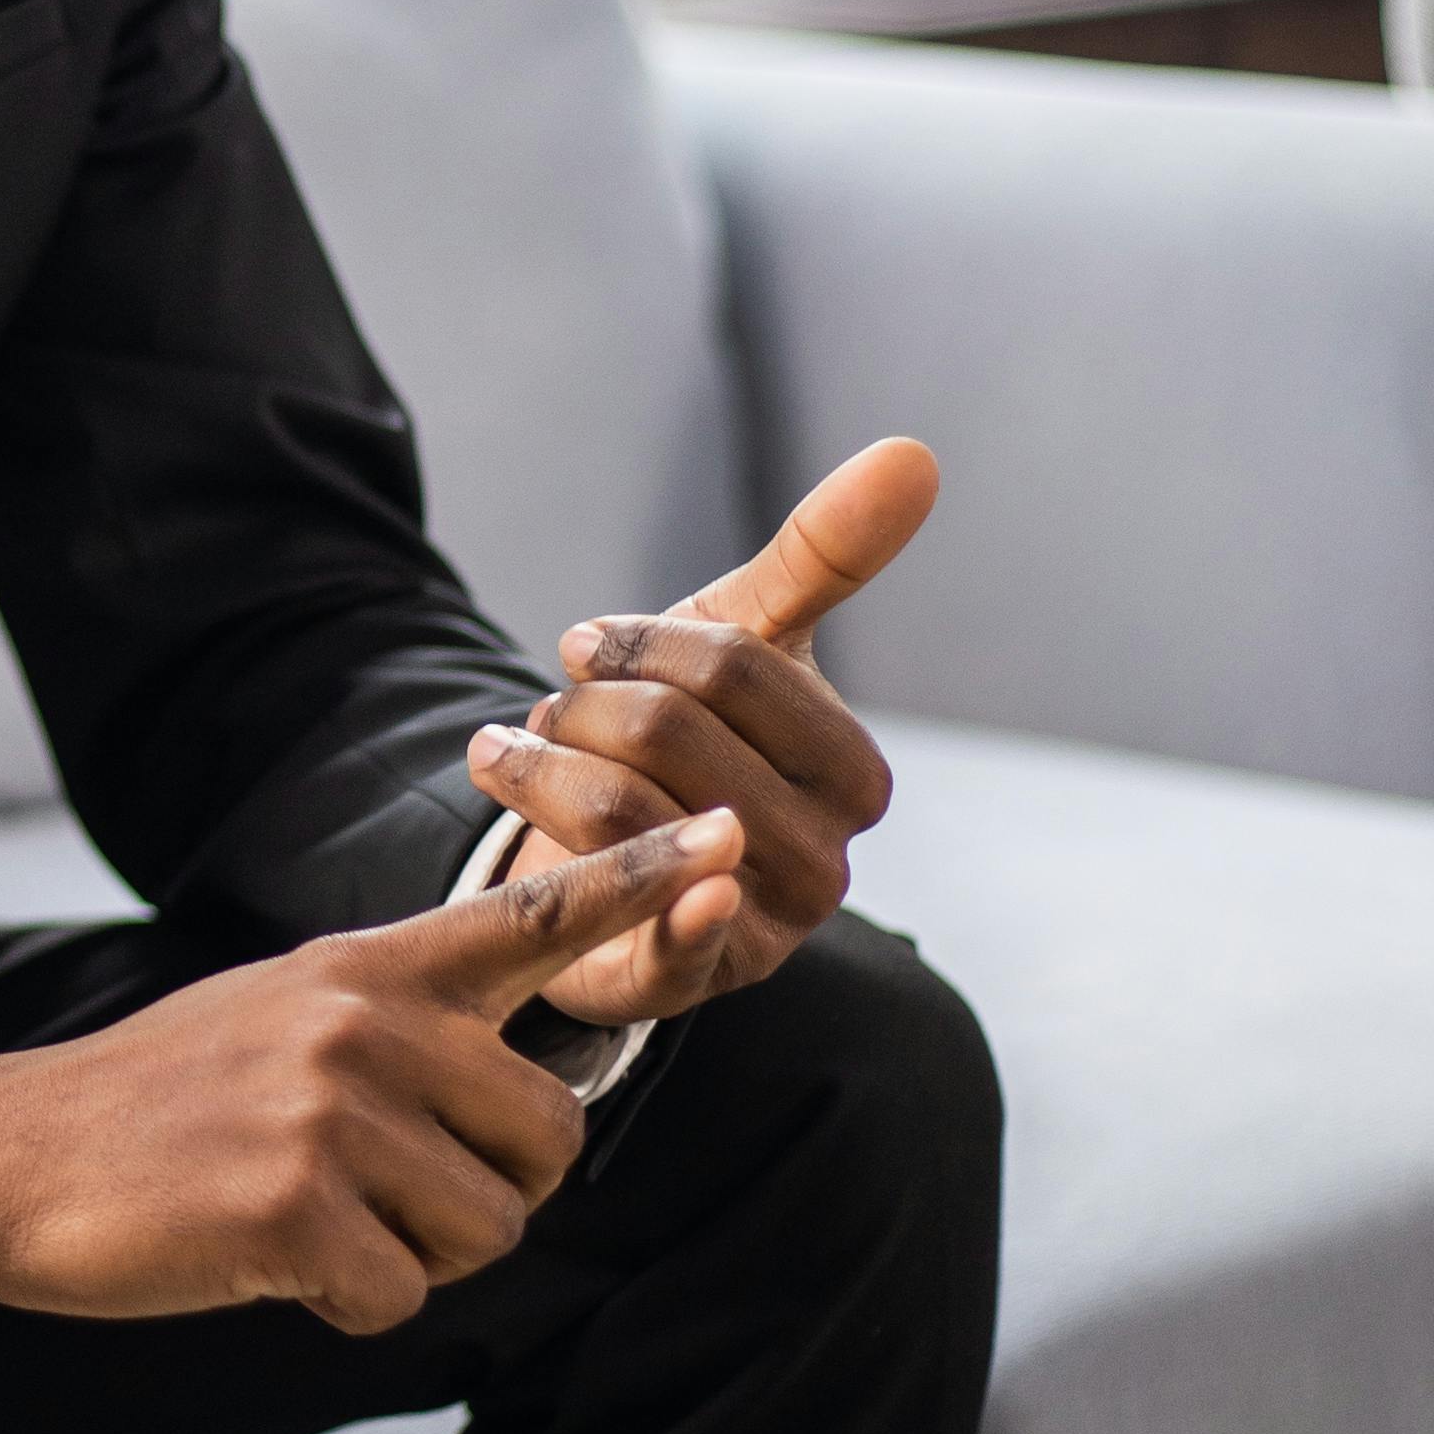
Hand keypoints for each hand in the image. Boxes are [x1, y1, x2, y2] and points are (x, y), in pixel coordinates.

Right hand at [0, 811, 748, 1337]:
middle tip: (384, 1199)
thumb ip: (401, 1027)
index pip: (529, 916)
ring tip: (310, 1224)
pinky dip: (343, 1305)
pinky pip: (399, 1296)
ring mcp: (327, 1115)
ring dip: (412, 1260)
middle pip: (549, 1138)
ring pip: (485, 1233)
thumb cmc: (157, 1104)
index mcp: (367, 971)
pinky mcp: (291, 1210)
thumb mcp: (281, 1015)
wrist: (9, 1161)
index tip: (725, 839)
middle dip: (493, 1197)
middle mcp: (362, 1026)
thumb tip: (521, 1095)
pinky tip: (266, 1264)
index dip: (638, 881)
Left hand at [467, 439, 936, 1032]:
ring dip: (539, 769)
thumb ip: (825, 553)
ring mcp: (759, 929)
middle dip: (583, 707)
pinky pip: (649, 934)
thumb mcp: (748, 637)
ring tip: (520, 761)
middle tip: (553, 714)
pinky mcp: (684, 982)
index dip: (640, 643)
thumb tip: (914, 452)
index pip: (734, 667)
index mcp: (854, 773)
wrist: (612, 865)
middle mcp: (826, 859)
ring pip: (615, 811)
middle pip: (666, 732)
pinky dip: (623, 894)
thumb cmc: (693, 739)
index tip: (582, 644)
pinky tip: (562, 861)